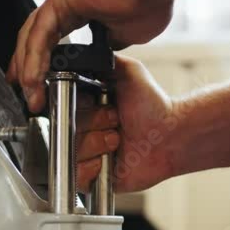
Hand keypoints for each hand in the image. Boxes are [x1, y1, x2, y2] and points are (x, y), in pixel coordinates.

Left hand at [7, 0, 174, 111]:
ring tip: (29, 94)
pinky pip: (40, 35)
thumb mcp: (126, 36)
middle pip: (34, 39)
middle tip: (25, 93)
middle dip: (26, 68)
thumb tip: (104, 58)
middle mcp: (66, 1)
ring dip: (28, 69)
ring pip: (33, 38)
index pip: (49, 41)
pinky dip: (34, 59)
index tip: (39, 86)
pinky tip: (33, 79)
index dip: (41, 64)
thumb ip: (108, 46)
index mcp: (79, 8)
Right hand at [76, 56, 180, 192]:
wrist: (169, 136)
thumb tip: (83, 52)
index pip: (61, 109)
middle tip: (116, 121)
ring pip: (71, 153)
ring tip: (117, 140)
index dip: (81, 108)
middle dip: (94, 125)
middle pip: (65, 131)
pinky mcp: (92, 178)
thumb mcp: (129, 72)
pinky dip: (93, 167)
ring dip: (98, 145)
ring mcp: (85, 155)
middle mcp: (82, 131)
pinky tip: (109, 160)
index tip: (102, 104)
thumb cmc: (153, 107)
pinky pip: (77, 175)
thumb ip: (104, 61)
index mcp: (84, 109)